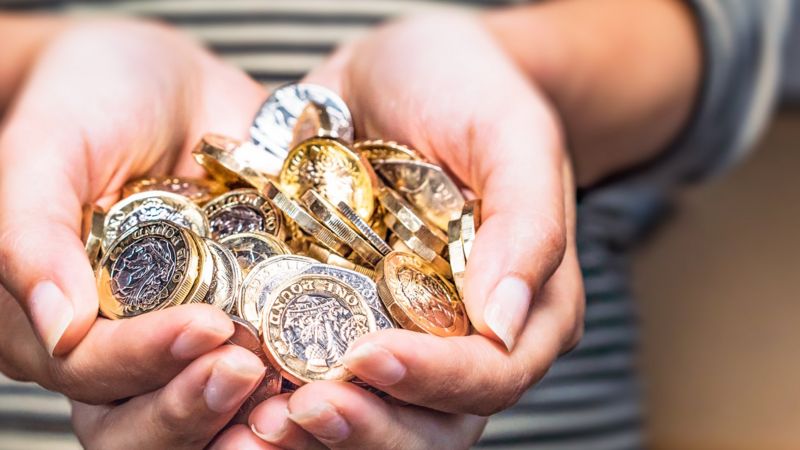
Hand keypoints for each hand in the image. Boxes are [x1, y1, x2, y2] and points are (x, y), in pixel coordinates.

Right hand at [0, 20, 269, 447]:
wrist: (170, 83)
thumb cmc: (91, 102)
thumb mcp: (48, 148)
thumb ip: (32, 232)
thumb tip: (57, 328)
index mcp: (60, 318)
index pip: (92, 371)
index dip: (144, 362)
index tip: (207, 328)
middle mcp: (122, 346)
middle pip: (143, 423)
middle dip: (197, 408)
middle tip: (252, 372)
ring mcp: (189, 339)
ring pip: (208, 417)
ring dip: (251, 420)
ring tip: (299, 400)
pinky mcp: (249, 322)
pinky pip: (271, 374)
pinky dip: (299, 387)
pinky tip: (332, 379)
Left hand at [240, 14, 584, 448]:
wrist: (401, 66)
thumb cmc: (468, 86)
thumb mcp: (511, 132)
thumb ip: (527, 225)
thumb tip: (506, 322)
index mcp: (526, 302)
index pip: (493, 374)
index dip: (437, 381)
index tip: (370, 357)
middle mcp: (468, 334)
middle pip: (436, 423)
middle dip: (372, 426)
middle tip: (302, 408)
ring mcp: (407, 332)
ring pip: (380, 418)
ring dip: (324, 432)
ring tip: (261, 418)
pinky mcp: (348, 317)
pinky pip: (326, 378)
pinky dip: (287, 397)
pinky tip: (245, 393)